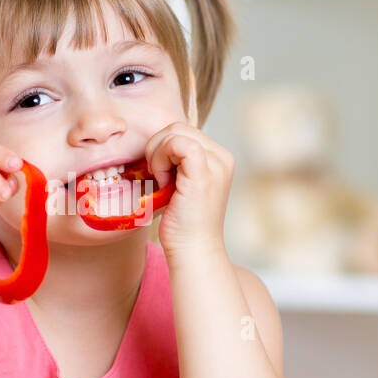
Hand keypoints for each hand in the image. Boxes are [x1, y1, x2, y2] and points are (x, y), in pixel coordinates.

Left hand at [145, 123, 233, 259]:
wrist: (192, 250)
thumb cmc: (182, 222)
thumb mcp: (180, 183)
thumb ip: (176, 161)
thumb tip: (155, 143)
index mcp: (218, 158)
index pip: (183, 131)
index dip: (163, 146)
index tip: (159, 172)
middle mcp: (222, 157)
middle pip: (178, 127)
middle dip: (157, 147)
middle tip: (156, 175)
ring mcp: (216, 164)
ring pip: (175, 132)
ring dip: (157, 153)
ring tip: (161, 179)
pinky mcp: (203, 173)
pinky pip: (177, 143)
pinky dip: (161, 157)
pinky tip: (163, 180)